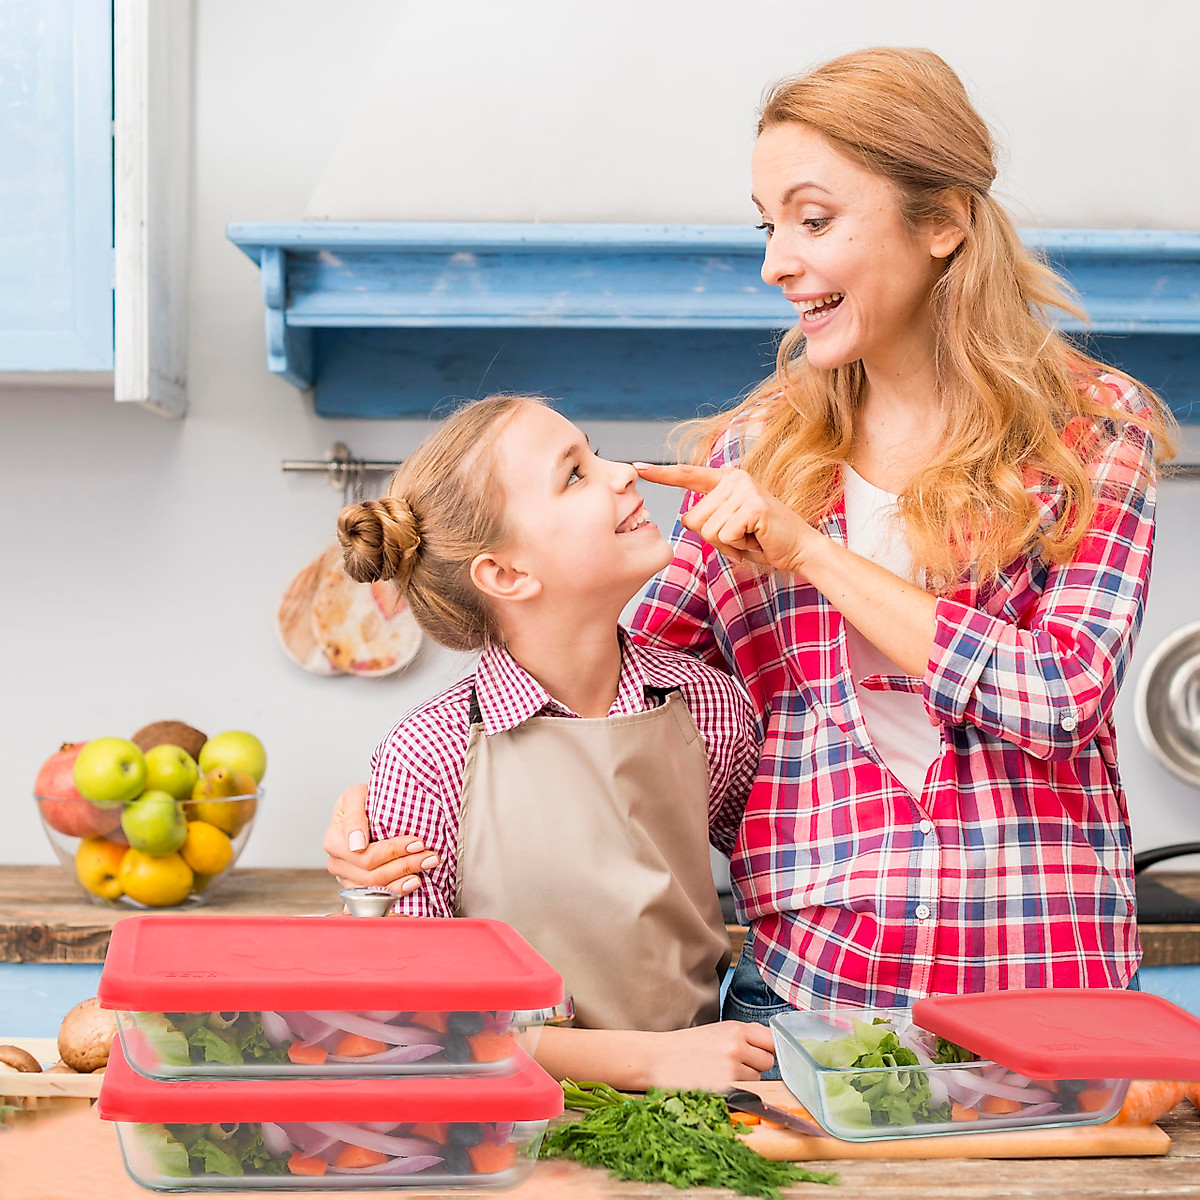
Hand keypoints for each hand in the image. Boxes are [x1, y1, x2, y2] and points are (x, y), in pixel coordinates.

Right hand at [322, 783, 439, 893]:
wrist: (372, 805)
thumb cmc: (364, 799)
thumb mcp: (356, 795)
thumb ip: (353, 817)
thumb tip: (356, 846)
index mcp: (334, 840)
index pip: (365, 855)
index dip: (393, 851)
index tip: (417, 843)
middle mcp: (338, 863)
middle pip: (372, 874)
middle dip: (405, 865)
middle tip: (430, 856)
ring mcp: (348, 878)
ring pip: (377, 888)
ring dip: (405, 878)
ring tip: (427, 866)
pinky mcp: (360, 888)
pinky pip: (377, 897)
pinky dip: (398, 890)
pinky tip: (413, 882)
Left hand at [634, 463, 814, 573]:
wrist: (800, 549)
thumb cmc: (763, 540)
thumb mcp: (730, 525)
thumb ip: (710, 517)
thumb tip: (685, 519)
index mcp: (727, 480)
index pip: (688, 475)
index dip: (662, 474)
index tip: (637, 467)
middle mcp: (734, 478)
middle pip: (692, 518)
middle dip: (713, 538)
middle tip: (740, 536)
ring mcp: (745, 490)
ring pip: (707, 530)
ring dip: (726, 544)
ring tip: (749, 537)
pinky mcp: (754, 506)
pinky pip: (723, 535)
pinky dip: (737, 547)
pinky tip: (755, 540)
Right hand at [640, 1021, 775, 1090]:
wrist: (658, 1058)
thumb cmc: (685, 1045)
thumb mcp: (716, 1030)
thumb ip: (743, 1034)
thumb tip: (768, 1041)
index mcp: (735, 1028)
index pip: (772, 1039)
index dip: (769, 1047)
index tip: (766, 1051)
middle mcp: (736, 1047)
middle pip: (769, 1061)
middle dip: (757, 1064)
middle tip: (738, 1062)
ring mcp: (731, 1069)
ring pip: (758, 1078)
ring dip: (746, 1078)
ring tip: (723, 1072)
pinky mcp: (725, 1089)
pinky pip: (744, 1092)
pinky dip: (736, 1090)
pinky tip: (719, 1082)